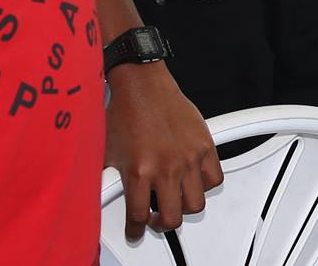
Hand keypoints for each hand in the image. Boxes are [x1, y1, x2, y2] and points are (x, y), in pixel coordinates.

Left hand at [104, 62, 222, 240]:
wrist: (144, 86)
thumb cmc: (125, 114)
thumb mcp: (107, 153)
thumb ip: (108, 180)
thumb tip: (102, 197)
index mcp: (139, 171)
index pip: (138, 217)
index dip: (135, 231)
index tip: (135, 231)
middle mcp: (166, 167)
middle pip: (172, 218)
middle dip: (162, 224)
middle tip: (156, 218)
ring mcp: (189, 157)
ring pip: (196, 203)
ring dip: (184, 207)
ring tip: (175, 201)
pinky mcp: (205, 145)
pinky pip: (214, 178)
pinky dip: (205, 185)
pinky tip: (193, 180)